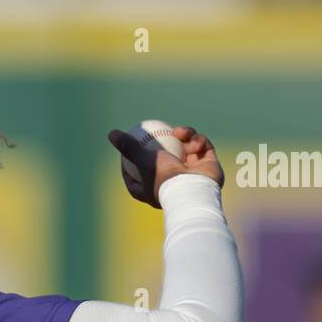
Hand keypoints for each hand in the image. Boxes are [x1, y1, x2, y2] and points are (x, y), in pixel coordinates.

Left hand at [108, 125, 223, 208]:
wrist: (195, 189)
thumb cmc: (165, 178)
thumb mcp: (142, 161)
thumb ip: (128, 147)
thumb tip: (112, 133)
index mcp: (154, 190)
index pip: (138, 175)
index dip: (132, 160)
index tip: (131, 146)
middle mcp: (173, 185)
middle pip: (166, 158)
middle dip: (166, 142)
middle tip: (161, 130)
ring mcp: (193, 175)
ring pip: (187, 148)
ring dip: (185, 137)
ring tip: (181, 132)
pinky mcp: (209, 167)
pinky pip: (203, 148)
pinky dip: (198, 143)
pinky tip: (194, 141)